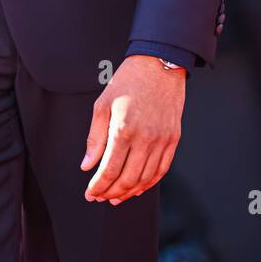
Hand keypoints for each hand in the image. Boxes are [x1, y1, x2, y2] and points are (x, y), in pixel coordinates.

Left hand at [80, 54, 185, 204]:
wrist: (159, 65)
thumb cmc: (128, 81)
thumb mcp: (103, 104)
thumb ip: (95, 138)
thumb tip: (87, 165)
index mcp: (123, 129)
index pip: (109, 170)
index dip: (98, 186)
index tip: (90, 193)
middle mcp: (145, 138)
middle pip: (127, 179)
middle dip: (111, 192)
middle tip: (100, 196)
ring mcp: (162, 140)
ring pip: (145, 178)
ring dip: (130, 191)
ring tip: (117, 196)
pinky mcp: (173, 139)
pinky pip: (162, 169)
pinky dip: (149, 183)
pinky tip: (138, 187)